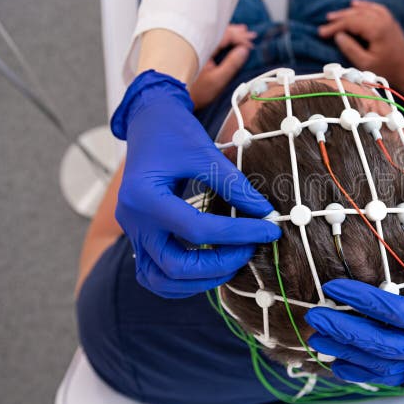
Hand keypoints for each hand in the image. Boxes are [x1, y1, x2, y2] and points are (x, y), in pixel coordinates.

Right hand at [111, 70, 280, 297]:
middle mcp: (133, 221)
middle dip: (220, 265)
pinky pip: (155, 274)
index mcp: (144, 197)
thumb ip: (234, 185)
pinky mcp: (138, 238)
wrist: (147, 122)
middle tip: (251, 250)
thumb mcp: (205, 152)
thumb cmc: (174, 132)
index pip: (197, 230)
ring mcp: (132, 233)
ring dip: (200, 281)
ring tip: (234, 262)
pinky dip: (183, 280)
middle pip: (176, 266)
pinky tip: (211, 267)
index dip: (239, 233)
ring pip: (161, 280)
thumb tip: (265, 213)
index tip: (270, 229)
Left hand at [190, 24, 255, 108]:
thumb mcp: (217, 80)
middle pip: (218, 31)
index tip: (251, 43)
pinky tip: (225, 41)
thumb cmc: (194, 91)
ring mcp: (193, 46)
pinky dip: (219, 39)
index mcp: (203, 47)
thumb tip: (244, 51)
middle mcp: (197, 42)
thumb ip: (232, 64)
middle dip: (235, 32)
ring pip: (213, 34)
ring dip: (228, 34)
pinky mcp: (191, 51)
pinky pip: (208, 39)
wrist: (172, 97)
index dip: (239, 37)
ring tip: (240, 34)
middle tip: (249, 35)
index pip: (224, 35)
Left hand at [304, 187, 403, 384]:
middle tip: (316, 319)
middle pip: (386, 348)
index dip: (362, 301)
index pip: (398, 314)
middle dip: (347, 334)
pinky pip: (396, 374)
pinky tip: (341, 365)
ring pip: (387, 367)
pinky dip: (367, 371)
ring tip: (318, 343)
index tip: (332, 287)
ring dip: (351, 357)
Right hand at [318, 0, 403, 84]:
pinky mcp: (391, 23)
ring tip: (336, 14)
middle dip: (340, 18)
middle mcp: (383, 20)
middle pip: (357, 14)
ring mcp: (389, 20)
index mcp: (377, 29)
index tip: (321, 32)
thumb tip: (338, 36)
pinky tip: (357, 5)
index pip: (350, 22)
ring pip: (365, 9)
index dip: (334, 27)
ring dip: (349, 11)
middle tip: (325, 22)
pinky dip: (364, 6)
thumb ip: (350, 48)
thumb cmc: (388, 71)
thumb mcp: (365, 64)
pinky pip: (376, 8)